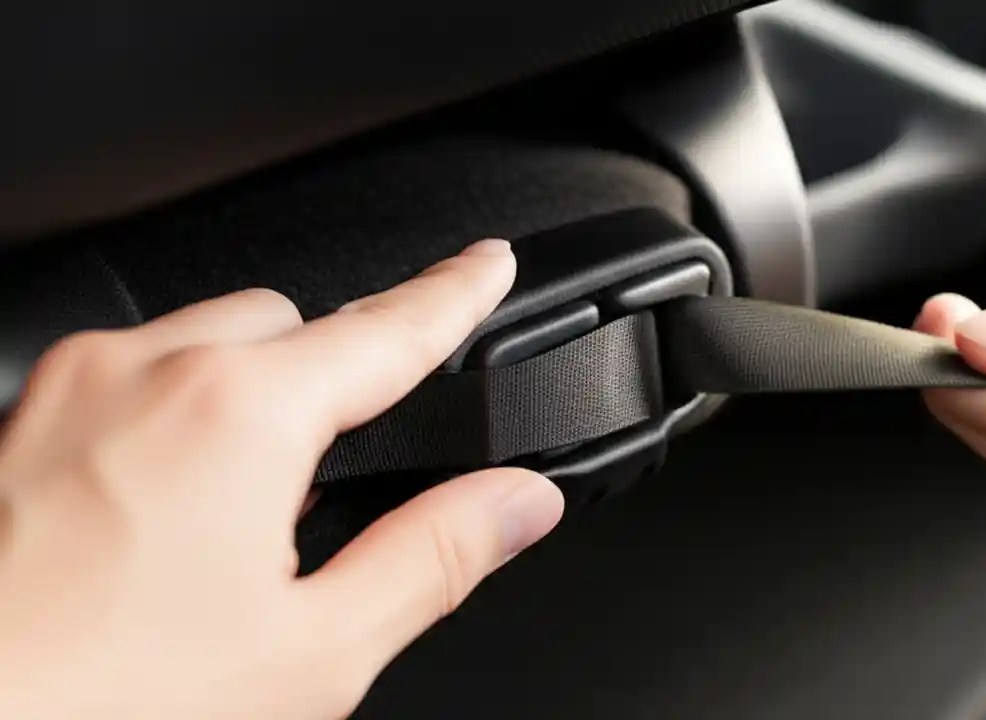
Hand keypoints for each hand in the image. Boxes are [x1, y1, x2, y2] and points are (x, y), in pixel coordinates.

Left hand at [0, 240, 563, 718]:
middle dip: (331, 383)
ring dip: (247, 399)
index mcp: (237, 416)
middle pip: (289, 327)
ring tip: (241, 519)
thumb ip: (436, 556)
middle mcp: (144, 374)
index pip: (385, 329)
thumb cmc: (97, 710)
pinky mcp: (15, 422)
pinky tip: (163, 519)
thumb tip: (517, 501)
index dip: (454, 293)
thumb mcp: (313, 651)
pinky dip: (172, 419)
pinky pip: (128, 378)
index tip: (488, 264)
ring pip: (203, 345)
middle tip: (336, 488)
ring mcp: (68, 392)